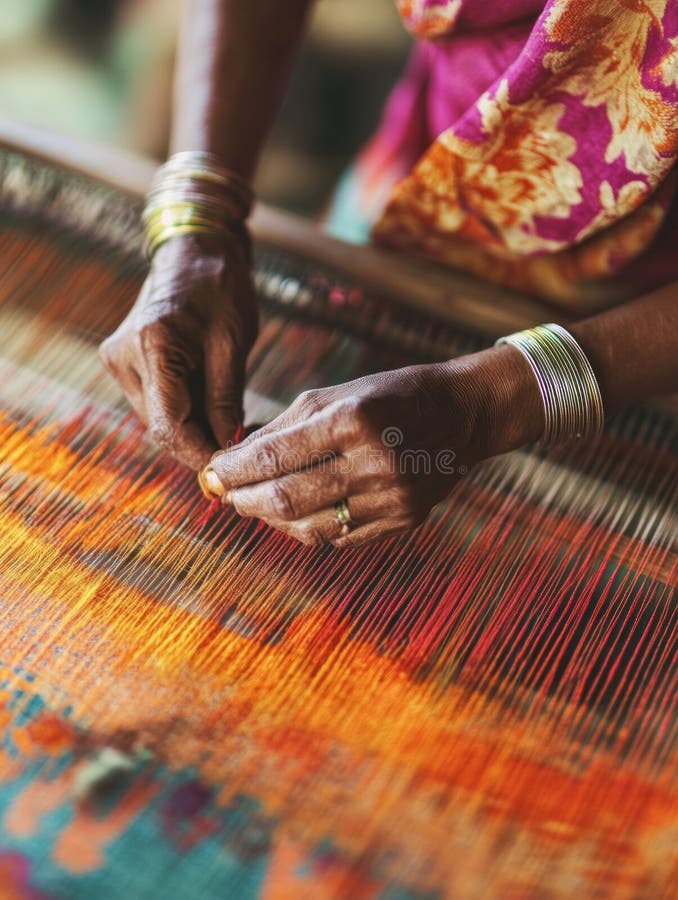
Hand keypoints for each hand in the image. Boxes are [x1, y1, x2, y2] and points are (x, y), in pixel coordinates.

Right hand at [99, 232, 257, 469]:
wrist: (193, 249)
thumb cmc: (219, 286)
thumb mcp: (233, 343)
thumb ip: (226, 398)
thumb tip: (227, 445)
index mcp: (152, 346)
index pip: (169, 425)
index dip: (199, 454)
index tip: (230, 469)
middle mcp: (124, 358)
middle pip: (160, 426)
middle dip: (200, 443)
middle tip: (240, 450)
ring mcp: (119, 361)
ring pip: (157, 419)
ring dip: (194, 429)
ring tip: (233, 426)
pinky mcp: (125, 363)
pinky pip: (156, 402)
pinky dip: (185, 412)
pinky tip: (214, 410)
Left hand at [202, 347, 542, 546]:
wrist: (462, 415)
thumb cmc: (390, 396)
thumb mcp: (335, 395)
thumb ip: (283, 428)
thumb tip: (232, 460)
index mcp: (354, 420)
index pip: (275, 456)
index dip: (234, 470)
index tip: (210, 474)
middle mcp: (375, 462)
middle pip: (287, 498)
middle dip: (244, 500)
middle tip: (224, 494)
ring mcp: (393, 497)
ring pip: (310, 527)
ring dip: (271, 519)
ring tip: (254, 505)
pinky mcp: (404, 521)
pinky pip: (340, 537)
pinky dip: (307, 529)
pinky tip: (292, 515)